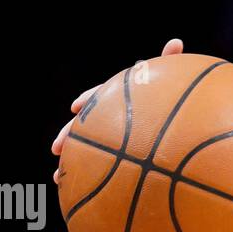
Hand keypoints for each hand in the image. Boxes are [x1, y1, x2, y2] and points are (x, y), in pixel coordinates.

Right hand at [50, 38, 183, 184]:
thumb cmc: (170, 96)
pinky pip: (94, 166)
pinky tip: (71, 190)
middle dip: (69, 134)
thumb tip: (175, 40)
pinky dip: (82, 177)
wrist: (175, 122)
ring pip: (85, 147)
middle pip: (85, 124)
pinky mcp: (113, 154)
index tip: (77, 106)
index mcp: (118, 96)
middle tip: (57, 146)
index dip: (88, 99)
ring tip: (58, 174)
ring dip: (71, 161)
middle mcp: (109, 115)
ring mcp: (109, 135)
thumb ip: (169, 62)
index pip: (99, 94)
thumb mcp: (169, 80)